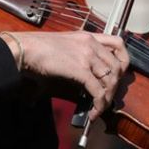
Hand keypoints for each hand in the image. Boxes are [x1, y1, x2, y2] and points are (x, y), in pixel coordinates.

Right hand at [8, 31, 129, 120]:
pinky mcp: (80, 70)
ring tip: (100, 107)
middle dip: (116, 85)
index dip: (124, 60)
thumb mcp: (65, 45)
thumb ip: (78, 54)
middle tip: (108, 96)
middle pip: (117, 66)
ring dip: (108, 98)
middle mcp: (91, 44)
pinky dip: (99, 104)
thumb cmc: (38, 47)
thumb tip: (85, 75)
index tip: (120, 73)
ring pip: (110, 79)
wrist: (25, 48)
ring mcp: (87, 56)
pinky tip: (93, 112)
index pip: (118, 43)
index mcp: (88, 36)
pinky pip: (98, 91)